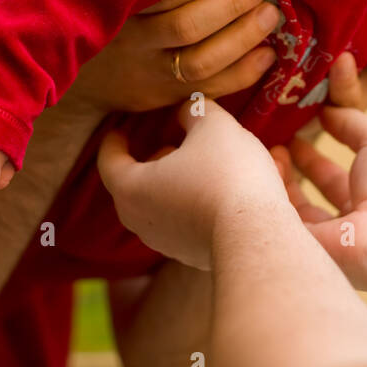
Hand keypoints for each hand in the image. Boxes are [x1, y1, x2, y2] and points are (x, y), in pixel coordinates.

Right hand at [69, 0, 281, 114]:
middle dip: (232, 3)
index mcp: (122, 6)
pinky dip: (243, 73)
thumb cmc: (115, 16)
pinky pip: (210, 90)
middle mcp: (135, 42)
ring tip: (270, 14)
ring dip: (243, 37)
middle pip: (187, 26)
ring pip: (201, 61)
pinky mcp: (167, 98)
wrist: (83, 81)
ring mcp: (151, 74)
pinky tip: (268, 54)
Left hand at [97, 98, 285, 269]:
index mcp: (133, 188)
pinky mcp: (196, 255)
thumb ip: (196, 111)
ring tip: (219, 161)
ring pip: (172, 201)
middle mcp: (142, 221)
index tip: (120, 130)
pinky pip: (198, 218)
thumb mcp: (213, 125)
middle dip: (158, 160)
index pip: (109, 161)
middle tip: (172, 144)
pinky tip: (243, 185)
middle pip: (140, 184)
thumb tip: (188, 112)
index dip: (114, 142)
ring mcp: (168, 242)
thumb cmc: (227, 174)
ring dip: (192, 178)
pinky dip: (213, 199)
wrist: (257, 235)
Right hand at [271, 105, 366, 292]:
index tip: (292, 134)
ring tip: (268, 151)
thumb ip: (352, 123)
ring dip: (279, 180)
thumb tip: (326, 110)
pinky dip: (273, 196)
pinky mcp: (309, 249)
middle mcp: (346, 222)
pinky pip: (285, 221)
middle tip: (273, 144)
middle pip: (308, 196)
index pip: (332, 178)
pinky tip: (264, 170)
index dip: (311, 157)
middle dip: (290, 170)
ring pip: (292, 209)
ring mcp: (326, 238)